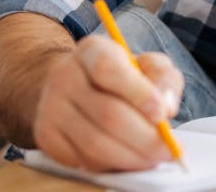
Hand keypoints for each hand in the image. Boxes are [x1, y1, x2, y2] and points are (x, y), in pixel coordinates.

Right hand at [33, 34, 184, 171]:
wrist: (78, 88)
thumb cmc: (124, 76)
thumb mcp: (149, 64)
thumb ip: (164, 78)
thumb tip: (166, 106)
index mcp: (92, 50)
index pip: (108, 70)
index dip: (138, 94)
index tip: (162, 113)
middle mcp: (64, 76)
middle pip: (107, 114)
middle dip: (145, 138)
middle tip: (168, 149)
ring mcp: (51, 108)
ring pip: (95, 143)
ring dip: (131, 157)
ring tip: (153, 157)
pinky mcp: (47, 137)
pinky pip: (83, 160)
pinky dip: (112, 165)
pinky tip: (129, 158)